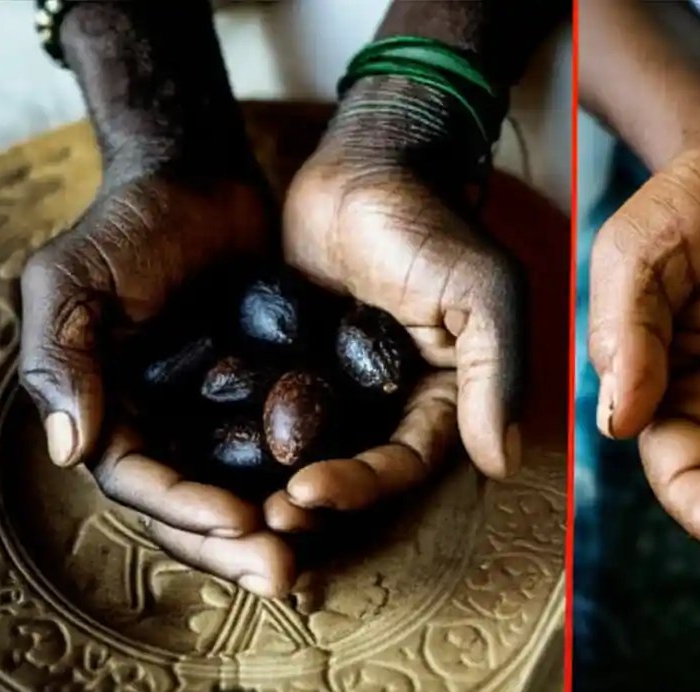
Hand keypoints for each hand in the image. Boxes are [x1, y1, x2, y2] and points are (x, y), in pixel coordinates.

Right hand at [19, 165, 298, 597]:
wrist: (199, 182)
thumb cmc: (126, 227)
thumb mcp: (73, 282)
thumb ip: (62, 360)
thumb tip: (68, 450)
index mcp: (111, 415)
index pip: (140, 483)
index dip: (183, 509)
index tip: (237, 520)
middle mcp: (165, 429)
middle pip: (194, 508)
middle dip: (232, 547)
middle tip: (284, 574)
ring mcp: (219, 418)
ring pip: (244, 492)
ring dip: (274, 531)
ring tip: (311, 556)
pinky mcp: (270, 397)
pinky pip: (289, 449)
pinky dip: (310, 478)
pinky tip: (343, 499)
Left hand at [268, 84, 525, 531]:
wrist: (363, 164)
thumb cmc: (431, 224)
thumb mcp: (483, 293)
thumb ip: (496, 374)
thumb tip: (503, 462)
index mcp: (442, 398)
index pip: (405, 464)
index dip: (360, 487)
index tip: (305, 493)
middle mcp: (389, 404)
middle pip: (351, 471)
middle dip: (307, 501)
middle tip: (257, 520)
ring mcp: (336, 387)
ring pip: (303, 452)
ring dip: (267, 482)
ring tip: (226, 502)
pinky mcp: (290, 364)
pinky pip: (263, 411)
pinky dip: (237, 435)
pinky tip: (195, 452)